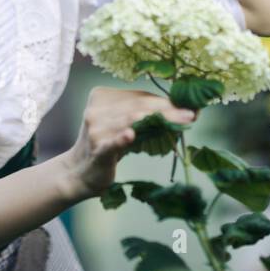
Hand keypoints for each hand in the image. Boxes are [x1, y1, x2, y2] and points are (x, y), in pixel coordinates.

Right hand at [58, 86, 198, 201]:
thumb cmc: (107, 147)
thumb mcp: (122, 127)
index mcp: (102, 97)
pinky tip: (130, 135)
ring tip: (183, 121)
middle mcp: (97, 110)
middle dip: (168, 110)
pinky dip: (122, 138)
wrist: (78, 174)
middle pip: (138, 106)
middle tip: (192, 114)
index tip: (189, 105)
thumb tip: (182, 110)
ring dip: (160, 120)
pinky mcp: (97, 150)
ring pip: (131, 121)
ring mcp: (95, 130)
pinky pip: (111, 143)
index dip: (165, 101)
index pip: (139, 97)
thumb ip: (143, 116)